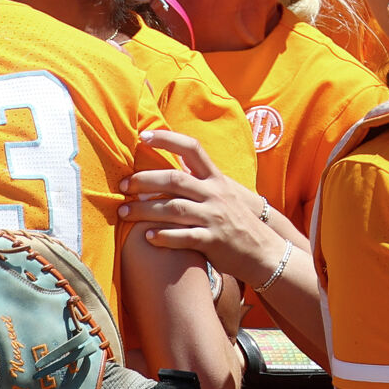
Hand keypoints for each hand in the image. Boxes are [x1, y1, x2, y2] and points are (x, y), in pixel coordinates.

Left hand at [119, 130, 285, 287]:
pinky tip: (147, 237)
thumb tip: (177, 163)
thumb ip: (202, 179)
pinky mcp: (213, 241)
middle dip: (144, 180)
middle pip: (174, 179)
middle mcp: (215, 194)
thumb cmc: (239, 221)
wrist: (265, 252)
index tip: (142, 137)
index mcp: (216, 179)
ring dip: (145, 210)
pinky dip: (164, 237)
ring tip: (124, 213)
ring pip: (174, 208)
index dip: (166, 139)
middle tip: (123, 185)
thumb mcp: (226, 193)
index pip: (191, 148)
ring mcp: (214, 217)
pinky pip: (183, 237)